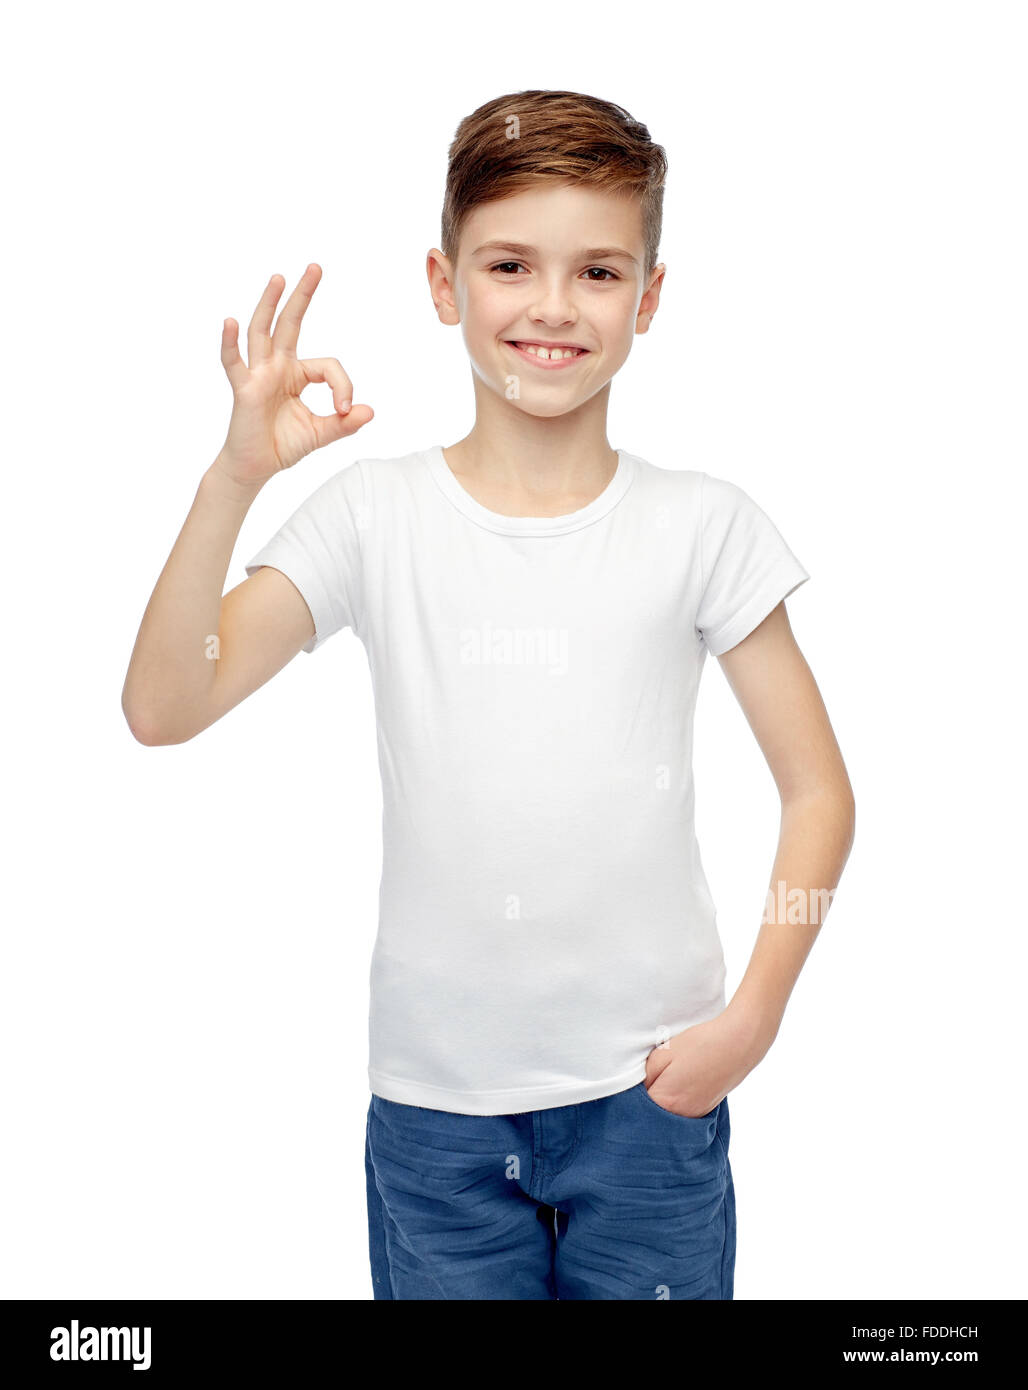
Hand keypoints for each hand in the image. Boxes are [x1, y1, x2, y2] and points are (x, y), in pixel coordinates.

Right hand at [213, 264, 373, 489]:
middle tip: (315, 267)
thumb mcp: (321, 433)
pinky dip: (229, 343)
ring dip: (270, 304)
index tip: (345, 409)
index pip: (327, 366)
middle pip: (290, 323)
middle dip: (303, 296)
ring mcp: (258, 375)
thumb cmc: (283, 445)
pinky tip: (230, 322)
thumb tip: (370, 411)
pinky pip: (234, 363)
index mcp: (296, 374)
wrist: (256, 467)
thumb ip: (344, 423)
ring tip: (279, 278)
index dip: (342, 385)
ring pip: (263, 332)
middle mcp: (276, 367)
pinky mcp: (244, 389)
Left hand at [643, 1005, 773, 1116]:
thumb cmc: (701, 1044)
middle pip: (653, 1114)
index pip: (637, 1107)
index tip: (635, 1081)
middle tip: (653, 1075)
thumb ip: (645, 1075)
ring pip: (669, 1113)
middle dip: (649, 1097)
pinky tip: (684, 1080)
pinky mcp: (708, 1109)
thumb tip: (639, 1088)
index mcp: (666, 1100)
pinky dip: (680, 1099)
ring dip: (665, 1099)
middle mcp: (682, 1115)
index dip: (633, 1093)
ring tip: (671, 1076)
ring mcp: (697, 1114)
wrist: (739, 1043)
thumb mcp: (663, 1053)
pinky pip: (684, 1110)